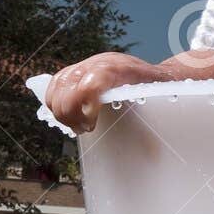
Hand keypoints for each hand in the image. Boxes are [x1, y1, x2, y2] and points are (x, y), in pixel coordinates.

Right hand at [44, 52, 170, 132]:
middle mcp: (99, 63)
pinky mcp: (76, 71)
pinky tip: (68, 115)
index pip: (94, 79)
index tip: (91, 122)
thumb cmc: (156, 89)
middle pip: (70, 85)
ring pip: (58, 85)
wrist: (154, 75)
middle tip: (85, 128)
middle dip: (72, 113)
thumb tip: (152, 150)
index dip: (86, 100)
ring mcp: (86, 65)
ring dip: (62, 110)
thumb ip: (153, 118)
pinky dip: (55, 102)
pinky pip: (55, 84)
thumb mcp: (159, 99)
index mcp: (120, 69)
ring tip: (78, 125)